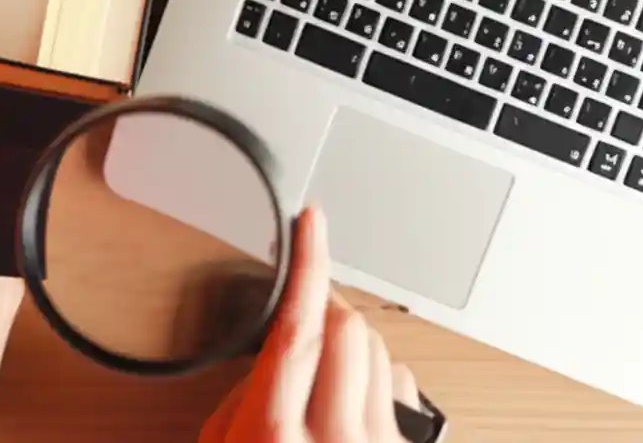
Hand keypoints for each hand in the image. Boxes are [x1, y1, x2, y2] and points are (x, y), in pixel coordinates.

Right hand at [201, 208, 421, 442]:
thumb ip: (239, 397)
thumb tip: (268, 352)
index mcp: (275, 435)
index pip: (299, 327)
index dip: (307, 264)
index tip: (310, 222)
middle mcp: (335, 439)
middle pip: (348, 327)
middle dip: (326, 304)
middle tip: (305, 304)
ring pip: (379, 349)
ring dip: (349, 342)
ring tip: (320, 369)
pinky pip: (403, 384)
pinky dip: (377, 375)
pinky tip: (352, 394)